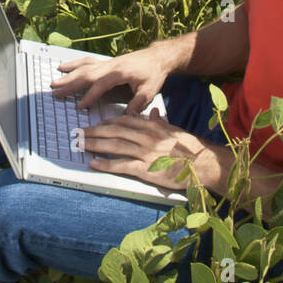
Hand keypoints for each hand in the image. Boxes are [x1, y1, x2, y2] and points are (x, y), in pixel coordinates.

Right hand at [50, 43, 174, 114]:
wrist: (157, 57)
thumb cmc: (154, 73)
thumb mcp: (150, 90)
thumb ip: (138, 103)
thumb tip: (128, 117)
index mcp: (119, 73)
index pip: (100, 85)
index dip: (89, 96)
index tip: (80, 106)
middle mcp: (110, 66)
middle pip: (86, 74)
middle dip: (70, 84)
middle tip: (55, 91)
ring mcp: (107, 63)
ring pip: (83, 67)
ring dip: (68, 74)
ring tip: (54, 80)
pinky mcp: (106, 62)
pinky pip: (87, 62)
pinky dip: (74, 65)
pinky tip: (64, 67)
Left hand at [77, 108, 217, 191]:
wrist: (203, 164)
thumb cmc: (190, 149)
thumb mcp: (174, 130)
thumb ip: (160, 122)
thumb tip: (153, 113)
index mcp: (152, 126)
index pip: (124, 121)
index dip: (107, 122)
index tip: (96, 124)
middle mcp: (146, 137)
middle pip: (114, 132)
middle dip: (94, 132)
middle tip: (79, 133)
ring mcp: (145, 153)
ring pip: (114, 146)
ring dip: (95, 145)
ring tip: (80, 145)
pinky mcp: (146, 169)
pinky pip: (121, 165)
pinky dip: (106, 164)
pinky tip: (94, 163)